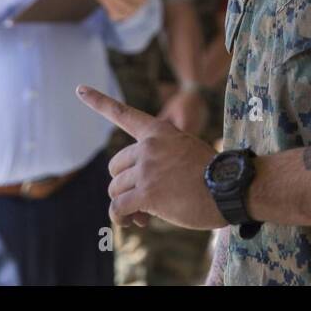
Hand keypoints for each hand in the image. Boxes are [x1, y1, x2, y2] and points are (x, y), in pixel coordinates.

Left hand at [76, 86, 225, 230]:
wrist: (231, 188)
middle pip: (114, 167)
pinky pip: (118, 208)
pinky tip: (135, 222)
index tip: (79, 89)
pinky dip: (122, 218)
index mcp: (159, 131)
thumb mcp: (186, 150)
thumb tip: (134, 197)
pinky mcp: (147, 193)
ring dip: (125, 205)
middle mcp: (148, 147)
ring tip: (143, 214)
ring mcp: (147, 169)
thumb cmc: (212, 174)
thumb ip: (160, 158)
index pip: (122, 114)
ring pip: (115, 190)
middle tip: (142, 200)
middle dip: (124, 185)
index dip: (98, 101)